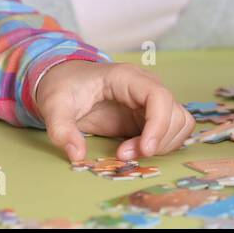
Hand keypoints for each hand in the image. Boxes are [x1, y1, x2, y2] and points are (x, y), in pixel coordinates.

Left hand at [34, 61, 194, 163]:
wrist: (65, 83)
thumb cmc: (63, 88)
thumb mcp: (54, 105)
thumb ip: (62, 129)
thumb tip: (77, 155)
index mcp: (126, 77)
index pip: (159, 96)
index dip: (159, 124)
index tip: (145, 150)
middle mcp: (146, 86)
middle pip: (175, 113)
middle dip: (156, 140)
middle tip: (124, 154)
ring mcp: (150, 102)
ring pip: (179, 123)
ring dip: (162, 144)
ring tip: (128, 153)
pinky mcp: (149, 117)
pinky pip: (172, 132)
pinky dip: (161, 146)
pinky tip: (134, 151)